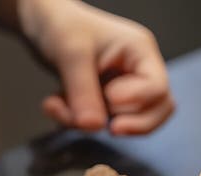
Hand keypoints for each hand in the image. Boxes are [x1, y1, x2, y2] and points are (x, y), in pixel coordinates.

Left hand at [11, 0, 174, 134]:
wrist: (41, 23)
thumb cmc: (61, 24)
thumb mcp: (71, 54)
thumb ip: (83, 91)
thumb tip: (94, 126)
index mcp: (140, 51)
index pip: (157, 88)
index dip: (136, 101)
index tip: (109, 97)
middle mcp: (138, 70)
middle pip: (158, 109)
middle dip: (129, 123)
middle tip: (102, 123)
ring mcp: (124, 87)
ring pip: (131, 121)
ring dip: (96, 124)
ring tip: (63, 108)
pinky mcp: (105, 100)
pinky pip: (102, 122)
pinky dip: (79, 121)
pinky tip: (56, 104)